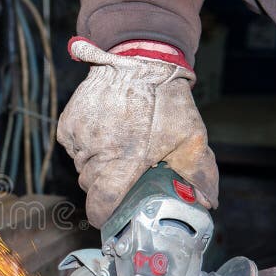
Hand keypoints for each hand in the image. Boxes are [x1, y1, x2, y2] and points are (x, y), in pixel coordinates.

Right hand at [57, 38, 218, 227]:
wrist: (138, 60)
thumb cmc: (165, 99)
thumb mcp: (190, 136)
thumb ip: (199, 174)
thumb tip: (208, 204)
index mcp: (124, 160)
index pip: (101, 203)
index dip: (104, 214)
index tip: (109, 216)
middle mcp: (96, 152)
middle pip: (91, 187)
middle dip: (106, 185)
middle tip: (125, 170)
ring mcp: (78, 138)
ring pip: (82, 168)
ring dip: (97, 165)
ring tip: (118, 144)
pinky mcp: (67, 125)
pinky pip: (73, 149)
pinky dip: (85, 147)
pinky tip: (104, 132)